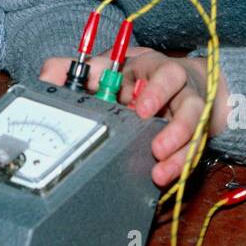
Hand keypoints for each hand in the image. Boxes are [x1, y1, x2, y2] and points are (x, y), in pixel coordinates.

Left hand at [40, 48, 228, 187]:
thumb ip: (75, 69)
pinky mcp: (194, 137)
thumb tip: (47, 74)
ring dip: (182, 154)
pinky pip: (195, 152)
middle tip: (157, 148)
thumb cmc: (137, 76)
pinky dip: (182, 166)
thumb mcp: (108, 67)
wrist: (174, 86)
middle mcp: (181, 94)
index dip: (157, 92)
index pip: (167, 76)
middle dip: (177, 129)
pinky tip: (166, 178)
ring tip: (161, 172)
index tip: (141, 109)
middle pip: (192, 107)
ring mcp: (190, 117)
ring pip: (198, 134)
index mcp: (159, 71)